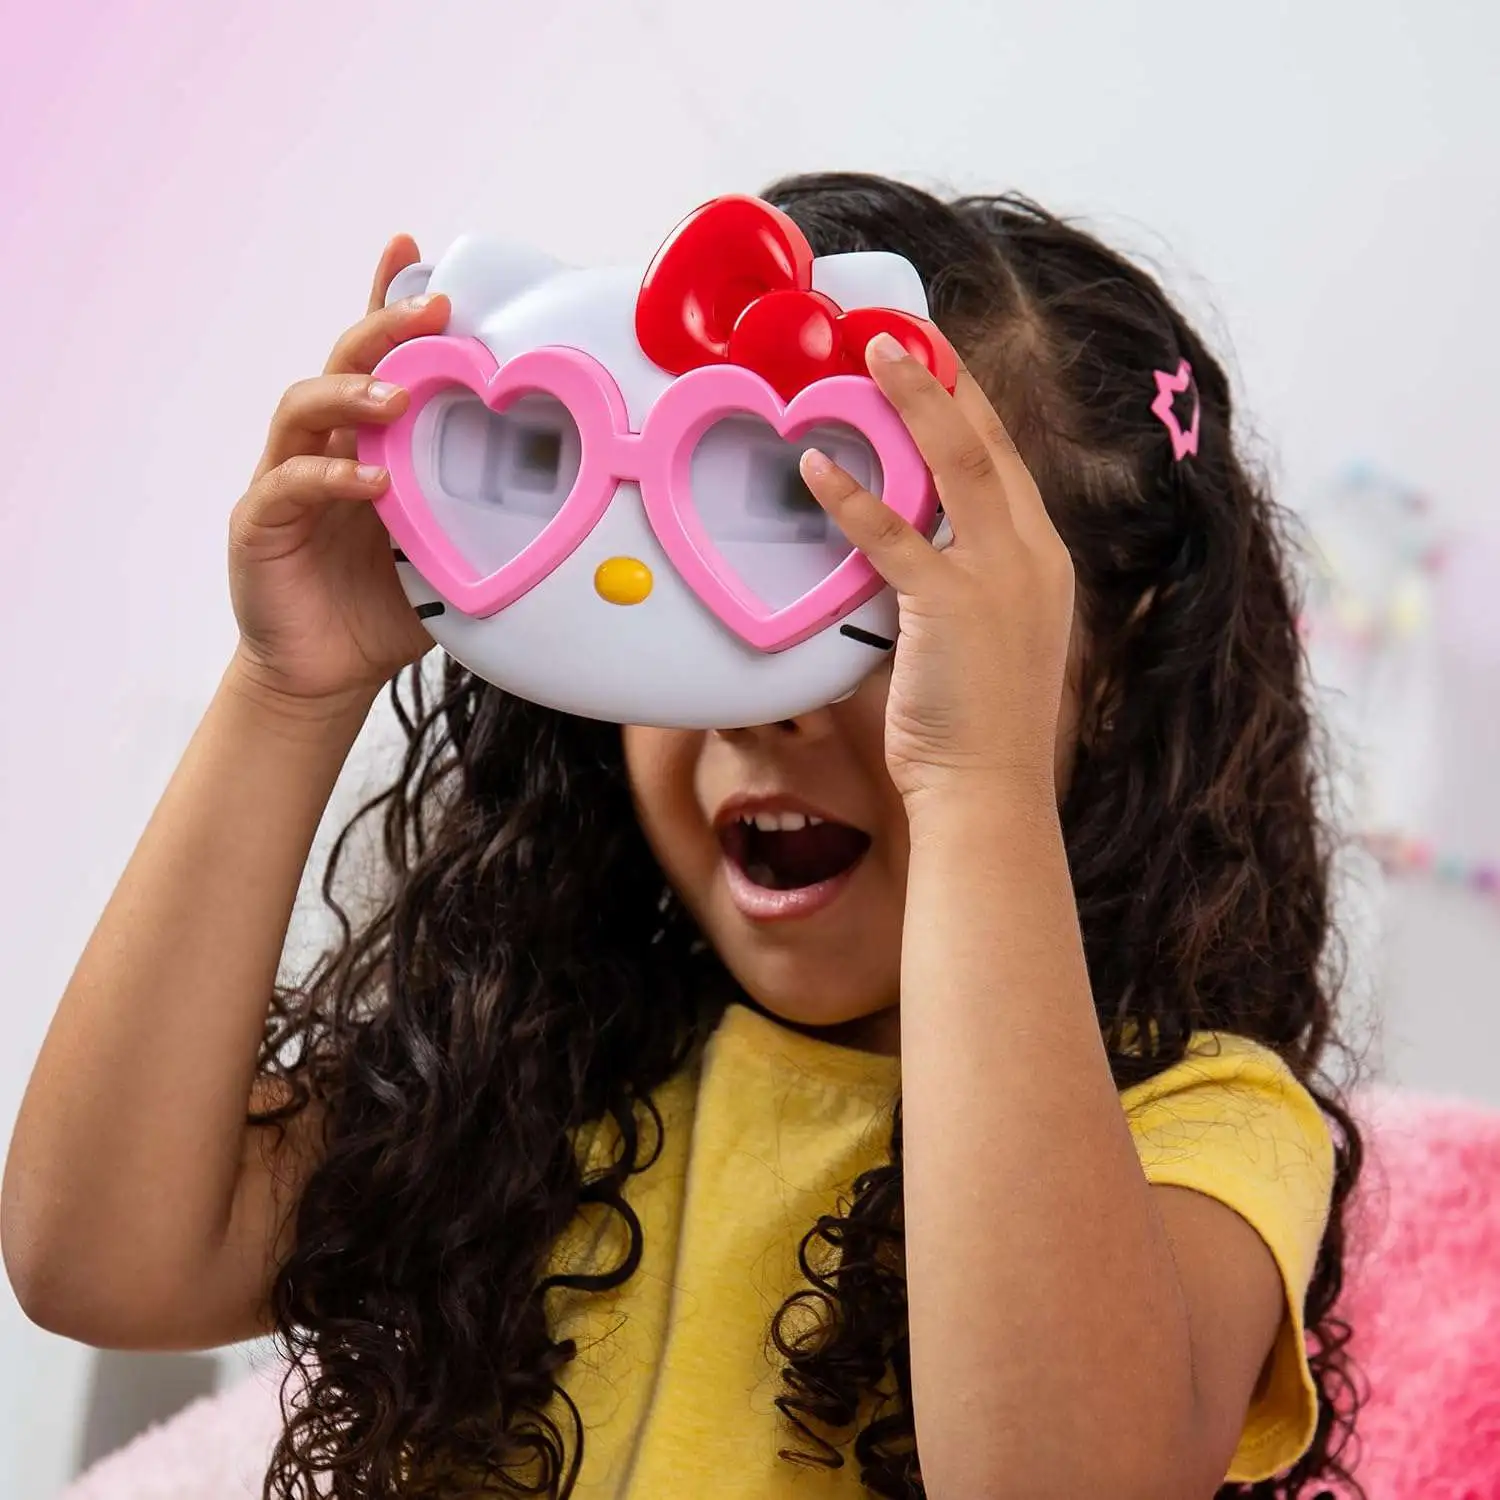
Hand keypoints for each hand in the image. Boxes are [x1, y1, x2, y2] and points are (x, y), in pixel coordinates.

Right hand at [228, 236, 451, 713]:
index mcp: (369, 442)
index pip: (377, 360)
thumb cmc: (391, 604)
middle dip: (386, 328)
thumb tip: (568, 500)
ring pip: (305, 407)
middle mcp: (325, 446)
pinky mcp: (261, 523)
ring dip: (353, 394)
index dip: (389, 302)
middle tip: (433, 312)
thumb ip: (482, 516)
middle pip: (344, 364)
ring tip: (398, 397)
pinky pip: (289, 484)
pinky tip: (370, 481)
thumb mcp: (450, 553)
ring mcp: (287, 479)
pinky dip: (329, 478)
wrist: (330, 671)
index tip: (416, 252)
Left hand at [799, 333, 1075, 810]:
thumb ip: (952, 585)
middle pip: (987, 443)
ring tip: (871, 353)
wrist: (991, 791)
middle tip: (902, 328)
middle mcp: (1031, 555)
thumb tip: (905, 552)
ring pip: (957, 465)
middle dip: (945, 379)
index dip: (971, 404)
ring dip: (912, 402)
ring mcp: (998, 577)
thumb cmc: (979, 726)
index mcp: (1041, 560)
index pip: (1005, 462)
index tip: (939, 360)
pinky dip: (853, 499)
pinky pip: (896, 537)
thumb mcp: (982, 639)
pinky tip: (815, 467)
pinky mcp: (951, 607)